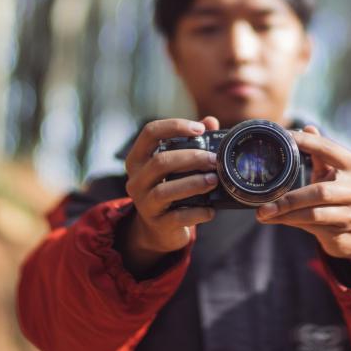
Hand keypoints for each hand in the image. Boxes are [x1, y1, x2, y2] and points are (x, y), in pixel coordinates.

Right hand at [120, 116, 219, 273]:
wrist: (158, 230)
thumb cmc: (170, 187)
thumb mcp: (176, 165)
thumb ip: (192, 142)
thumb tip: (211, 121)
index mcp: (138, 159)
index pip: (150, 132)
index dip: (175, 126)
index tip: (199, 129)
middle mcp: (136, 180)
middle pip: (160, 161)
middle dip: (191, 158)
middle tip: (214, 159)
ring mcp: (144, 204)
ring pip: (166, 190)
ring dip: (194, 183)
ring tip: (214, 179)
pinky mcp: (158, 224)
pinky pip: (178, 217)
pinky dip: (198, 212)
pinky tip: (211, 209)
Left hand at [255, 126, 350, 273]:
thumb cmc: (340, 194)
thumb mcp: (333, 172)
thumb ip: (321, 153)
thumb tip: (308, 128)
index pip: (326, 149)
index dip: (304, 142)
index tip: (281, 137)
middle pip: (319, 192)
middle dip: (289, 197)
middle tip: (262, 201)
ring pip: (313, 213)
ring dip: (285, 213)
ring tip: (263, 213)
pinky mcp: (343, 231)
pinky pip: (311, 226)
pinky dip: (290, 221)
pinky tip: (275, 219)